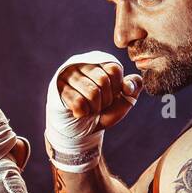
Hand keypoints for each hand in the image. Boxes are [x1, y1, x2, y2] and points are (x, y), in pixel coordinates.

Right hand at [45, 50, 142, 172]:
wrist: (82, 130)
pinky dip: (83, 112)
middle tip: (99, 106)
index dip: (117, 88)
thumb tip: (128, 86)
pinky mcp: (58, 89)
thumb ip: (133, 88)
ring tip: (90, 109)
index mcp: (100, 62)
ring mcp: (68, 75)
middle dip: (106, 100)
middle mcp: (82, 64)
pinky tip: (80, 113)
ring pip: (91, 92)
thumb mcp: (123, 100)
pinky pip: (78, 102)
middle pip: (103, 80)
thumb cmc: (103, 111)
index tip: (111, 96)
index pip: (114, 69)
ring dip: (95, 108)